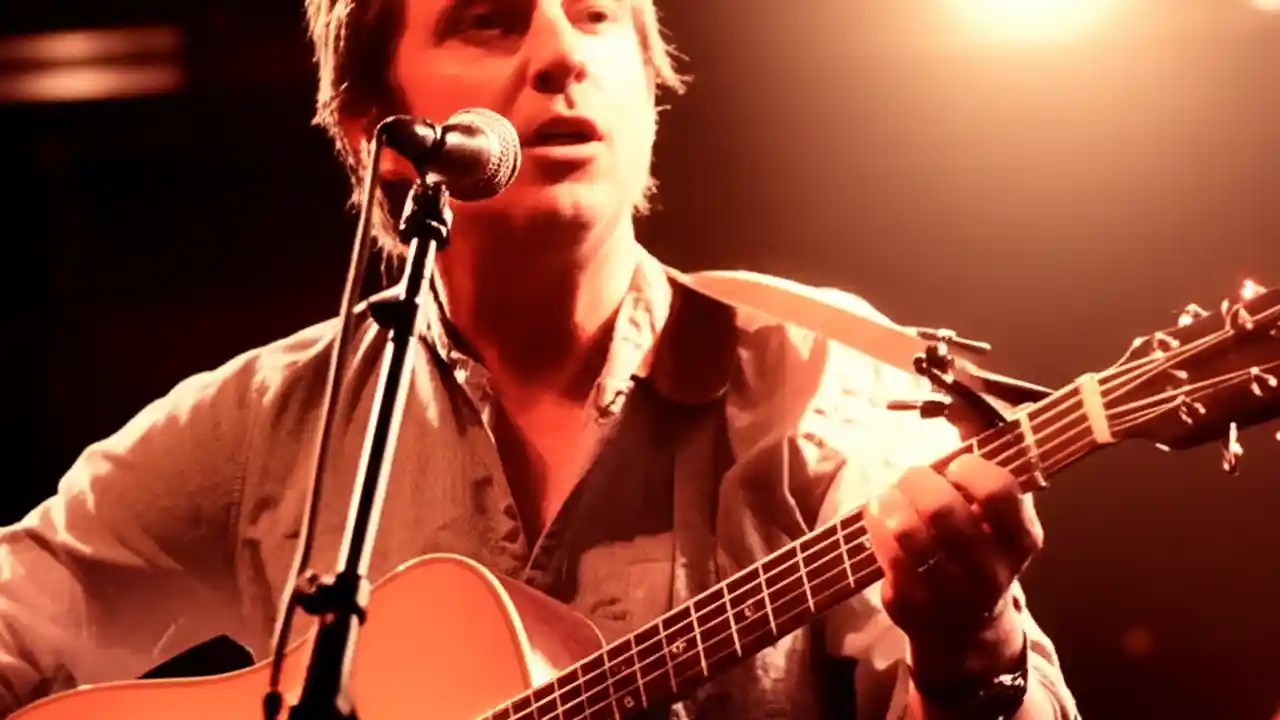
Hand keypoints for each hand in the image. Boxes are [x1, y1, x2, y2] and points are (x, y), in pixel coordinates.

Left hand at [863, 454, 1042, 677]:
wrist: (967, 627)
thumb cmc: (980, 545)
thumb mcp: (998, 508)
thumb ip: (983, 448)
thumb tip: (964, 393)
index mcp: (1022, 539)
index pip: (1000, 492)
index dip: (970, 469)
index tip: (956, 467)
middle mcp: (991, 571)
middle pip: (944, 510)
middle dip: (917, 480)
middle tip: (913, 478)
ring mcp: (950, 594)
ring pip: (908, 532)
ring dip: (891, 499)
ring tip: (892, 495)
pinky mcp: (911, 606)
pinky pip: (883, 553)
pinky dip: (875, 524)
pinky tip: (879, 517)